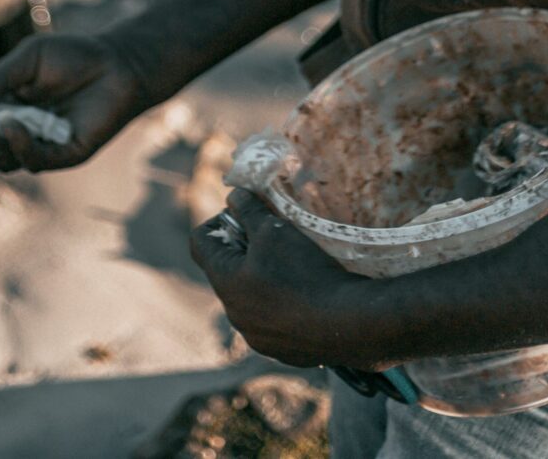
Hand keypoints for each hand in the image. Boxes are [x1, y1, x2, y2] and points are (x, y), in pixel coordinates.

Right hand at [0, 33, 149, 172]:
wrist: (118, 63)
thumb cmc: (74, 56)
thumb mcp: (30, 58)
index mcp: (4, 107)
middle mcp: (19, 131)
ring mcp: (41, 145)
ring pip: (5, 160)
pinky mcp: (65, 154)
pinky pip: (36, 159)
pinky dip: (20, 146)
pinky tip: (12, 126)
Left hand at [188, 189, 386, 369]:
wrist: (347, 324)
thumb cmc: (304, 272)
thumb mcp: (274, 230)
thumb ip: (249, 210)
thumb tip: (234, 197)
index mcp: (225, 283)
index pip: (200, 243)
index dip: (218, 221)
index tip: (245, 215)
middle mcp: (234, 315)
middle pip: (227, 271)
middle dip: (244, 250)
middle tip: (274, 238)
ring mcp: (257, 337)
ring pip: (251, 299)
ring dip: (264, 280)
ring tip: (295, 268)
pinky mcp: (281, 351)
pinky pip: (273, 322)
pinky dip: (283, 306)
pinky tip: (309, 296)